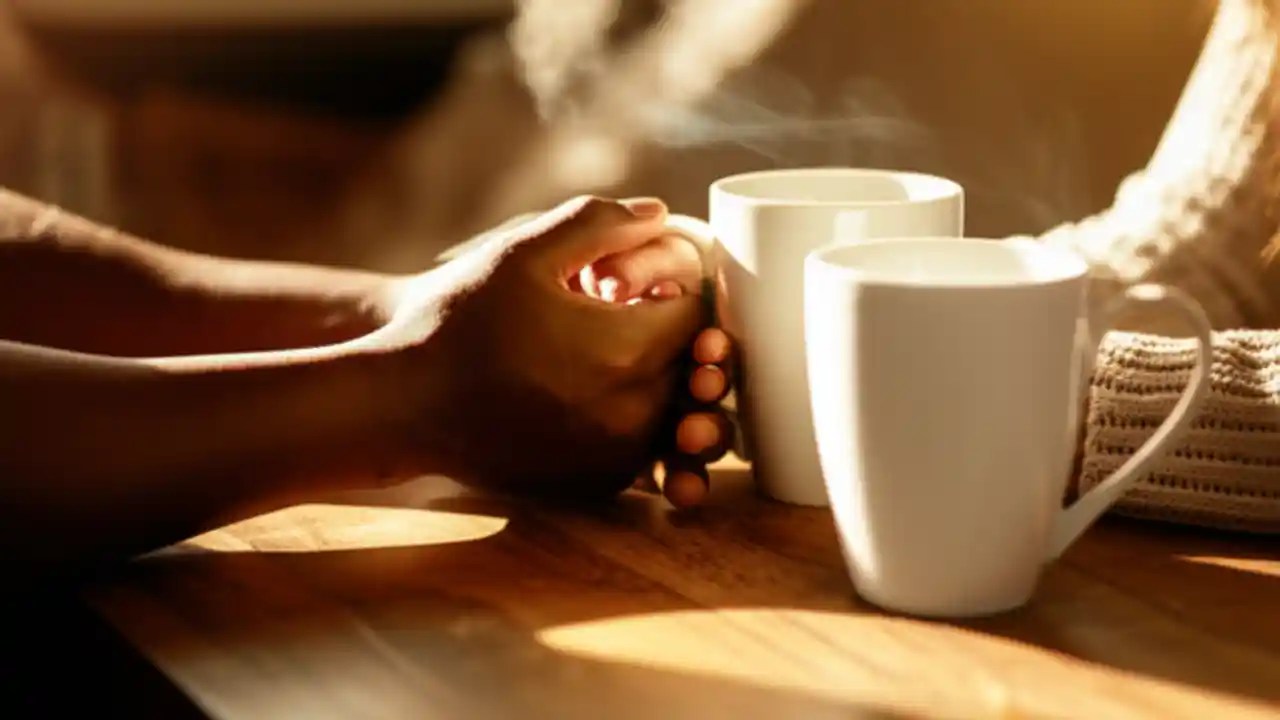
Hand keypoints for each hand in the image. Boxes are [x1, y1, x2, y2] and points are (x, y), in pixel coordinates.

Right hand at [374, 195, 716, 500]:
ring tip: (628, 360)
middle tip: (642, 317)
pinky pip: (648, 451)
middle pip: (696, 368)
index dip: (678, 290)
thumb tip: (658, 214)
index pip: (695, 314)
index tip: (649, 284)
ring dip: (671, 387)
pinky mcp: (596, 484)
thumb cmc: (457, 321)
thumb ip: (598, 224)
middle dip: (681, 339)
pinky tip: (603, 398)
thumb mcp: (522, 253)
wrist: (402, 404)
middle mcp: (633, 412)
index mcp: (625, 349)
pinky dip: (643, 426)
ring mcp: (616, 457)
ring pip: (678, 414)